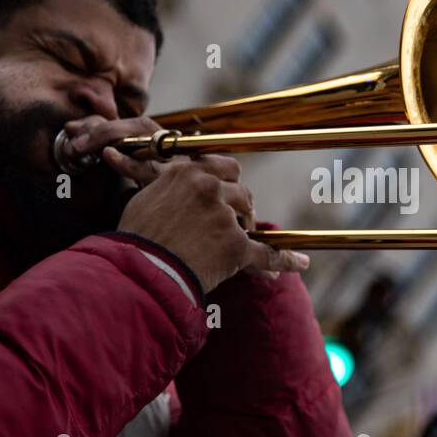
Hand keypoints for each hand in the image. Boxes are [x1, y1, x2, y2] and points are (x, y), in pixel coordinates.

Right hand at [110, 148, 307, 293]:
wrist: (139, 271)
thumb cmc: (136, 240)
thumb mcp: (145, 199)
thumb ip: (168, 187)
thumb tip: (174, 185)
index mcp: (186, 172)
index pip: (222, 166)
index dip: (228, 182)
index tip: (227, 192)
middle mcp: (208, 187)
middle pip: (240, 190)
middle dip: (241, 207)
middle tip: (234, 223)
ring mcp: (224, 215)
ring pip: (249, 220)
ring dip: (247, 232)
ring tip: (235, 250)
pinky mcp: (236, 245)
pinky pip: (267, 252)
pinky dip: (285, 259)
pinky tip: (300, 262)